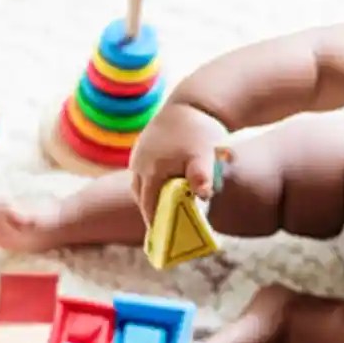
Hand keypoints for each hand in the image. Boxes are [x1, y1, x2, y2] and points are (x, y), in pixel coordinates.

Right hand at [128, 102, 228, 223]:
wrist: (194, 102)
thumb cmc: (200, 131)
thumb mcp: (204, 155)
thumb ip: (202, 175)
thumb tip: (203, 194)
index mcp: (151, 171)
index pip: (148, 207)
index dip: (155, 224)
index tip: (162, 240)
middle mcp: (139, 164)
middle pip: (141, 197)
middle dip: (151, 213)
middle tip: (164, 229)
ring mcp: (139, 154)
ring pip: (140, 184)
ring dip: (150, 197)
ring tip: (164, 210)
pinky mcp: (143, 146)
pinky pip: (142, 172)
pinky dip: (151, 183)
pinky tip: (165, 186)